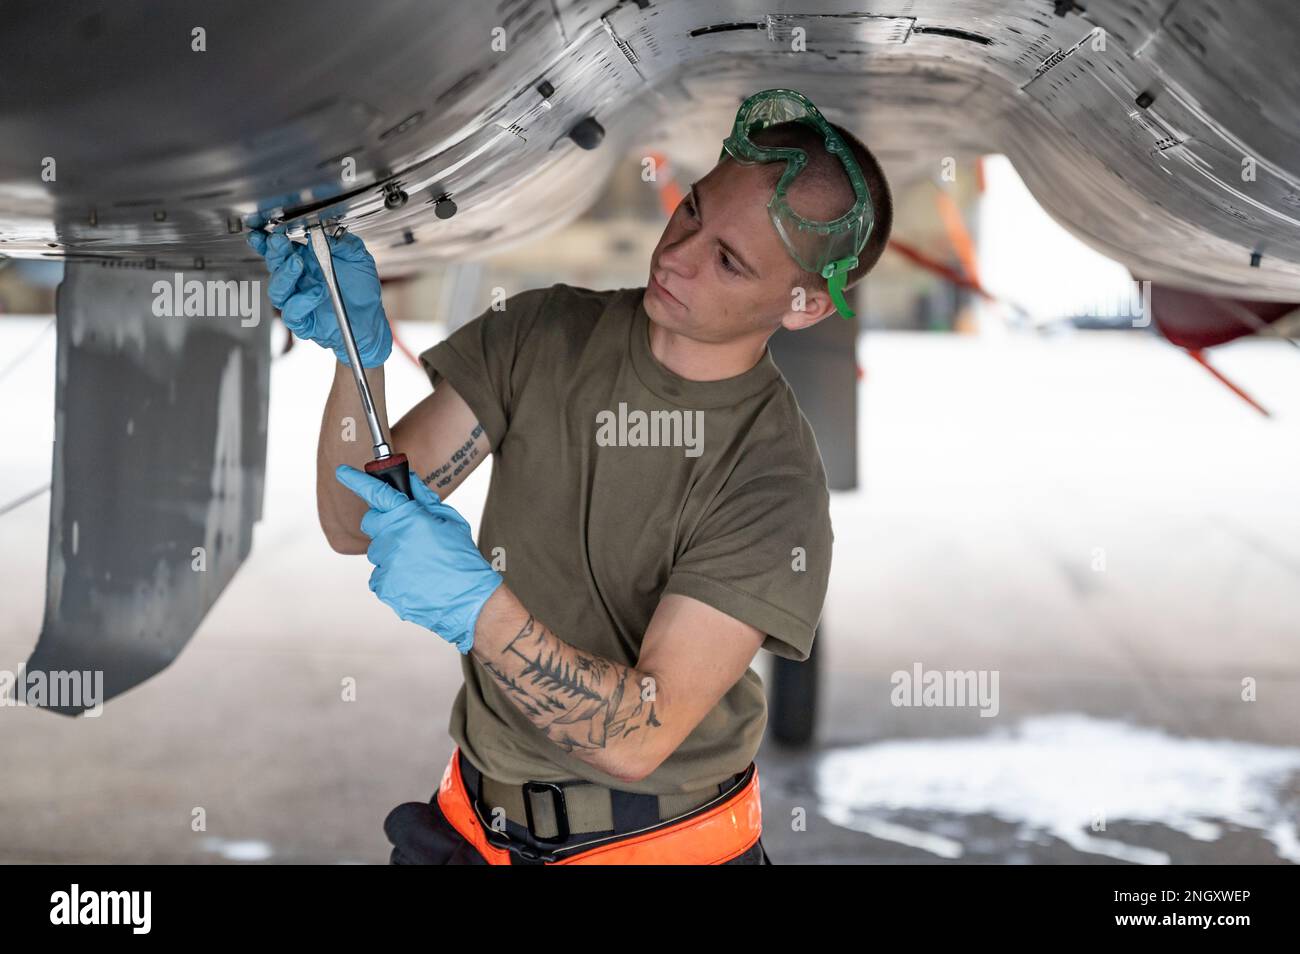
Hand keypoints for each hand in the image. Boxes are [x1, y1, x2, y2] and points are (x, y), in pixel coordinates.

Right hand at [246, 223, 391, 366]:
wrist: (371, 320)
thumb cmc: (362, 290)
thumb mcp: (359, 259)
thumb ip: (345, 243)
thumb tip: (326, 233)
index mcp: (307, 262)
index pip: (281, 250)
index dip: (267, 242)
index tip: (262, 232)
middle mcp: (299, 281)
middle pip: (275, 266)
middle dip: (275, 252)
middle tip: (279, 242)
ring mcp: (299, 301)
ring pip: (278, 290)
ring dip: (285, 275)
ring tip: (298, 264)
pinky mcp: (304, 322)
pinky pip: (292, 313)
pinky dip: (301, 301)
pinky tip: (317, 293)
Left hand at [335, 464, 502, 652]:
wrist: (468, 600)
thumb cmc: (463, 559)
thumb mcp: (450, 522)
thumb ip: (425, 499)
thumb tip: (409, 480)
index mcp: (409, 517)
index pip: (376, 493)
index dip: (356, 480)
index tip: (342, 472)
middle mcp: (392, 538)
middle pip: (372, 522)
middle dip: (385, 523)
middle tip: (409, 533)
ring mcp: (385, 564)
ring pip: (378, 550)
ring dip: (392, 551)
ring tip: (420, 563)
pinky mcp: (382, 585)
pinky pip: (380, 573)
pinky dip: (393, 574)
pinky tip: (414, 579)